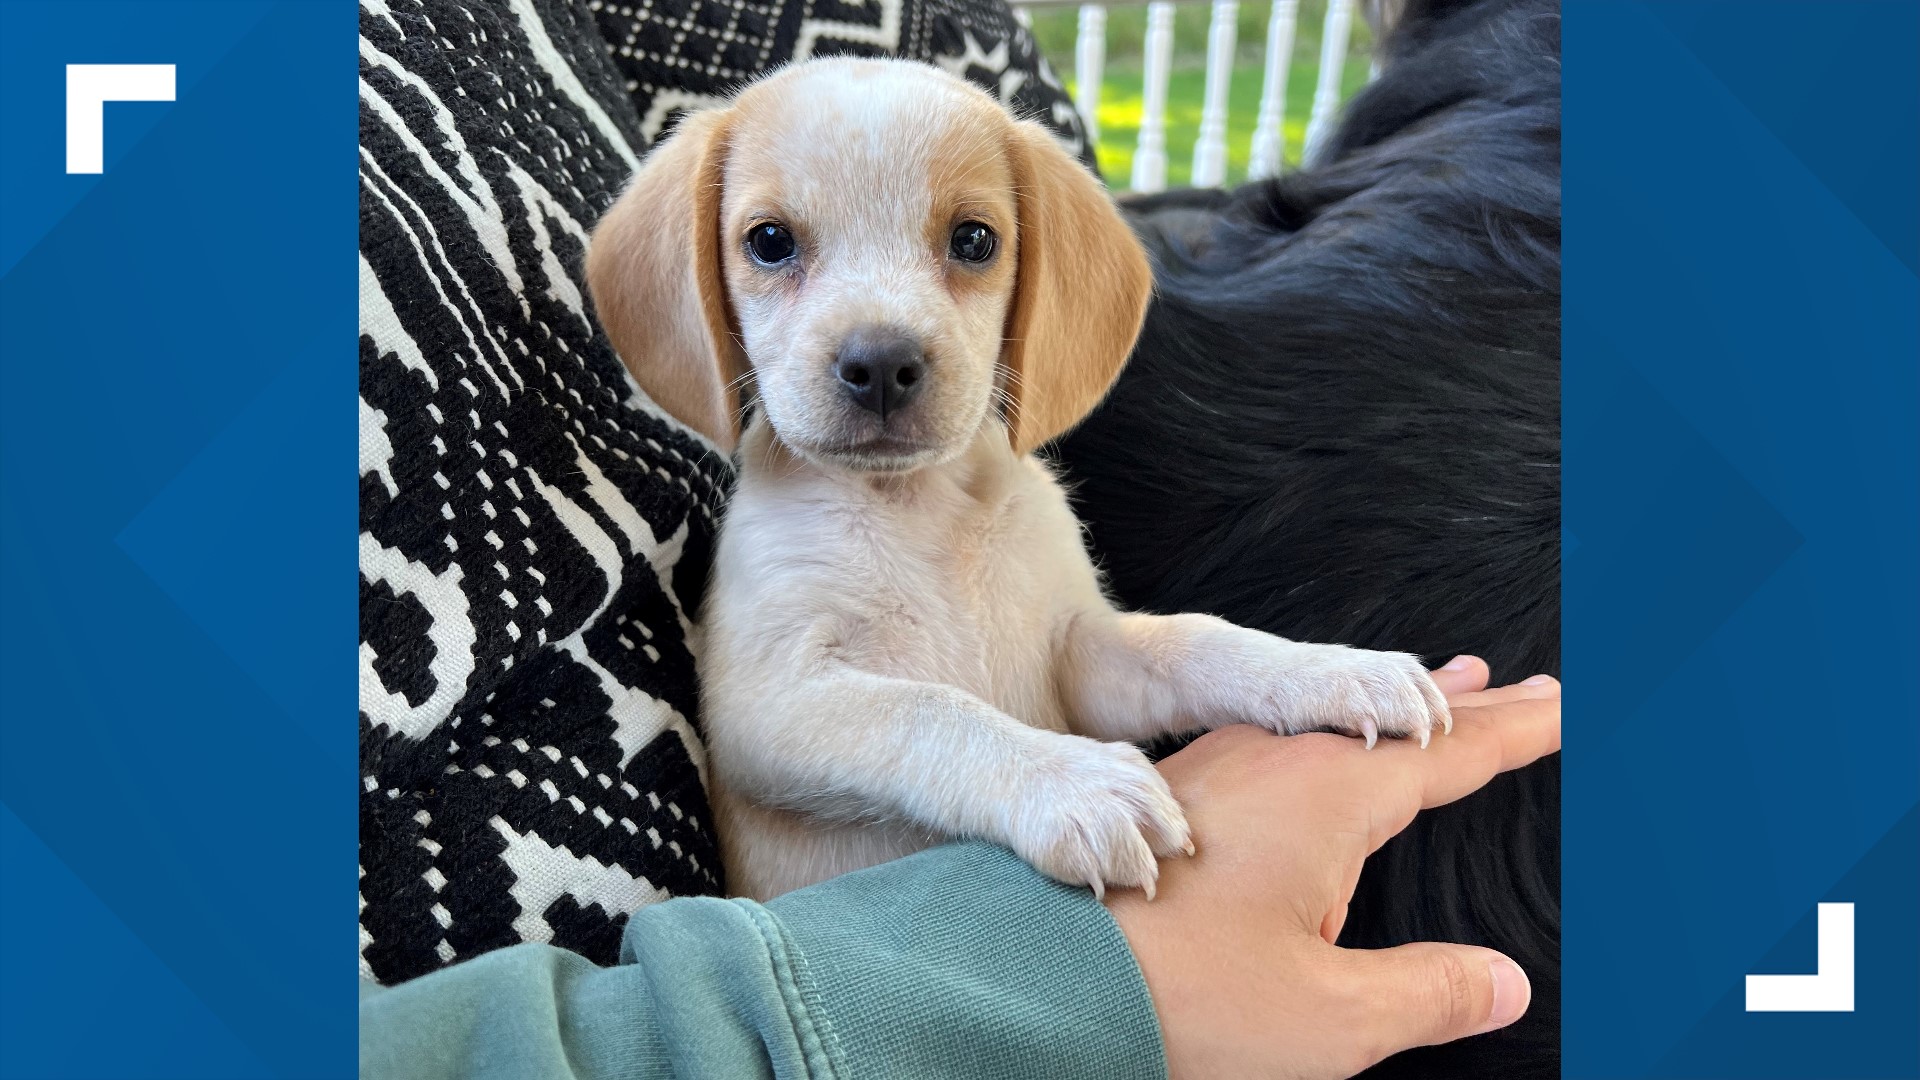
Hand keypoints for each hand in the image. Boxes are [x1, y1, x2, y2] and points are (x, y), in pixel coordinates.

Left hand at [1106, 657, 1559, 1079]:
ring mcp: (1216, 772)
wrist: (1030, 977)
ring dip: (1392, 719)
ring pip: (1328, 733)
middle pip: (1393, 728)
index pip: (1447, 753)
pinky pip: (1273, 752)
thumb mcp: (1328, 1016)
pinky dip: (1324, 746)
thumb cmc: (1179, 998)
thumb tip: (1506, 984)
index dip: (1515, 732)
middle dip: (1465, 711)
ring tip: (1442, 699)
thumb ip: (1428, 994)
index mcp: (1326, 796)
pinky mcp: (1174, 799)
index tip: (1565, 703)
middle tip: (1522, 684)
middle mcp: (1272, 762)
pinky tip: (1314, 770)